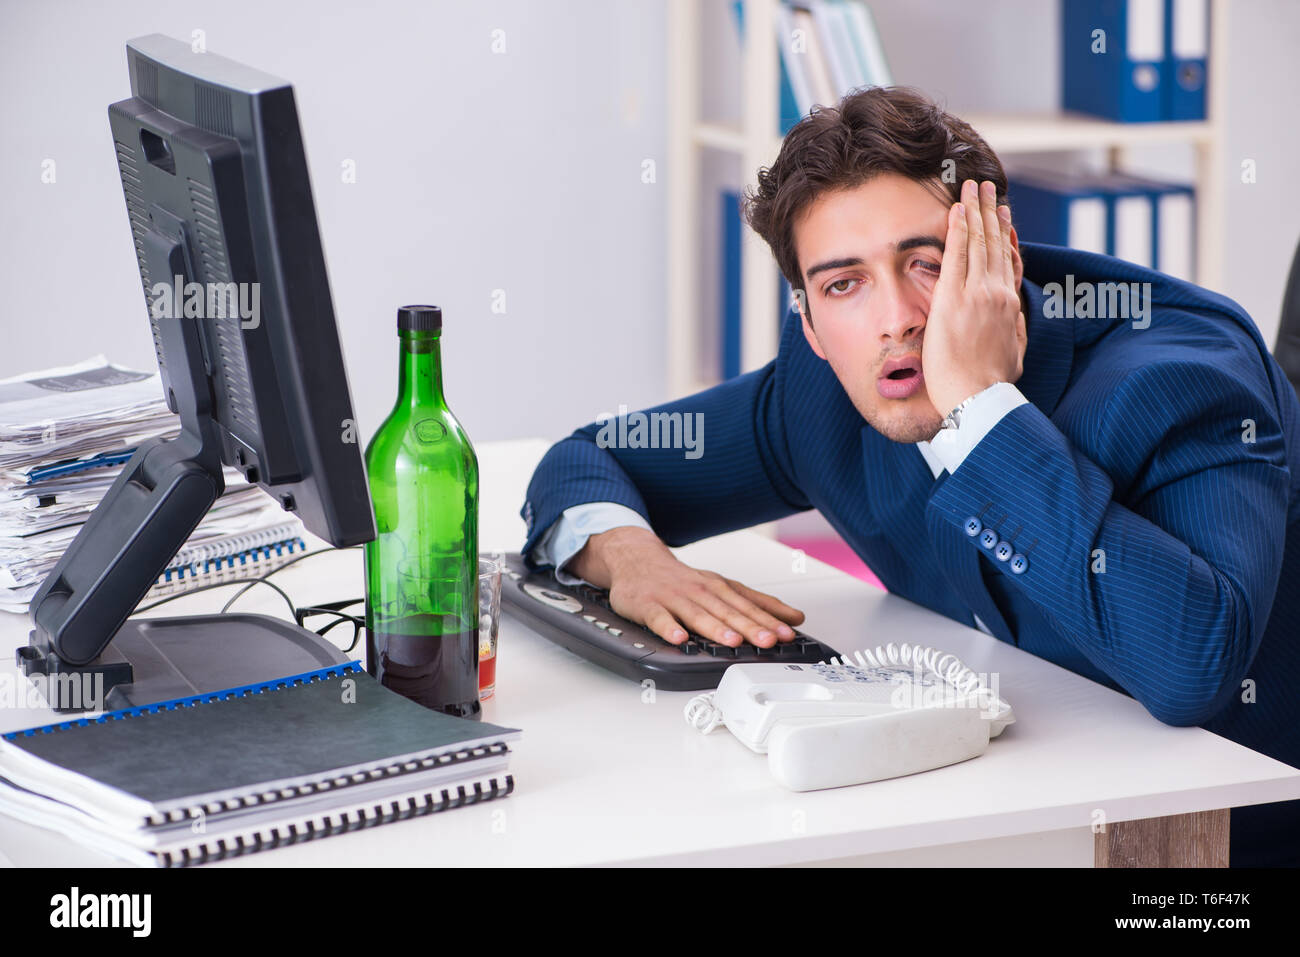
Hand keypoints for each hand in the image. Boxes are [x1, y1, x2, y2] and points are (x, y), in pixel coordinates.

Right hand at [569, 526, 805, 647]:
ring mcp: (673, 598)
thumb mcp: (723, 586)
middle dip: (749, 626)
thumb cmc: (683, 579)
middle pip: (727, 611)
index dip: (768, 620)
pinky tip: (679, 639)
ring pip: (697, 614)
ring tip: (732, 642)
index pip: (747, 606)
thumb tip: (793, 617)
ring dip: (715, 628)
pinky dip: (668, 628)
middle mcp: (699, 591)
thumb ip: (757, 603)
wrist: (638, 559)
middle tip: (768, 641)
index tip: (787, 634)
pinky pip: (658, 618)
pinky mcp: (648, 605)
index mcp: (719, 588)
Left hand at [922, 179, 1026, 416]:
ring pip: (977, 242)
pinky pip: (956, 255)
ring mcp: (977, 294)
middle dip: (990, 212)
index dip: (1005, 234)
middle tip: (987, 187)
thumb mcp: (1014, 353)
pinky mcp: (954, 299)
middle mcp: (997, 293)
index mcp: (1010, 306)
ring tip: (972, 187)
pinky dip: (957, 229)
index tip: (1003, 215)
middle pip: (994, 243)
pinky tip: (956, 209)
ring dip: (974, 210)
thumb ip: (1013, 331)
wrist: (980, 398)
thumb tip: (1014, 319)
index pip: (1008, 261)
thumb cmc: (993, 384)